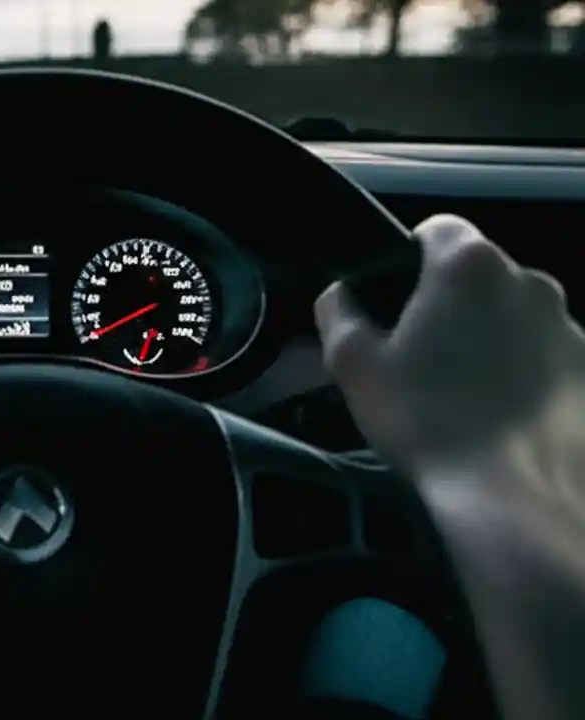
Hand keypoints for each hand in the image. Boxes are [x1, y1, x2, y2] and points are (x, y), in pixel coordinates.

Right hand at [315, 215, 584, 490]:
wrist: (515, 498)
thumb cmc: (426, 421)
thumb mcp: (355, 367)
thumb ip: (339, 314)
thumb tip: (339, 294)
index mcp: (469, 266)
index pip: (437, 230)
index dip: (409, 259)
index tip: (395, 302)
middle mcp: (531, 282)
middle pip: (481, 276)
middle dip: (453, 305)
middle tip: (422, 356)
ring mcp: (571, 327)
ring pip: (517, 318)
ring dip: (492, 341)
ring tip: (465, 395)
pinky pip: (548, 359)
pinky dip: (526, 376)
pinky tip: (503, 418)